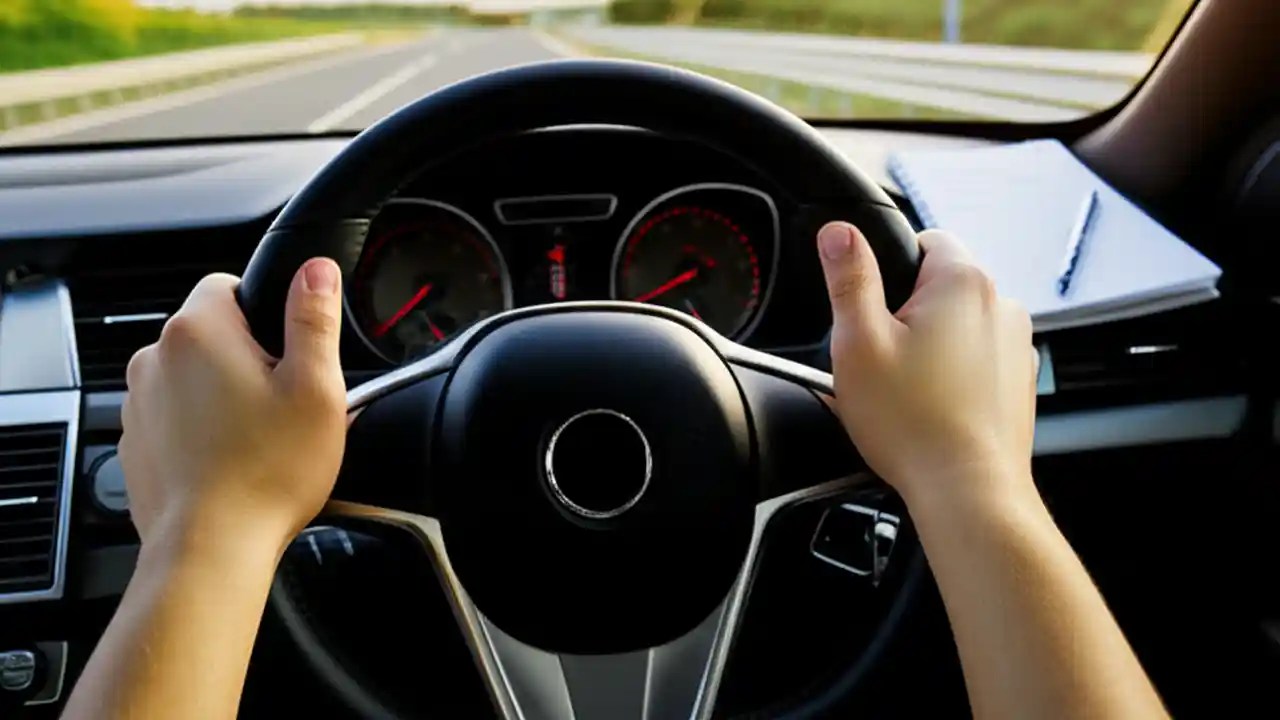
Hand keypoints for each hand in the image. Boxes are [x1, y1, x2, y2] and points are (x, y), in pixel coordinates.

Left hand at [120, 258, 347, 557]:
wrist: (212, 548)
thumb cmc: (267, 473)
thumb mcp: (316, 387)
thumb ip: (314, 318)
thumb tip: (315, 269)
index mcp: (199, 332)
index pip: (228, 284)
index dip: (267, 314)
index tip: (288, 353)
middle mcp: (156, 359)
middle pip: (212, 333)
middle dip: (247, 357)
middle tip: (283, 402)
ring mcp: (139, 404)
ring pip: (193, 377)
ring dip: (222, 394)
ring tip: (259, 437)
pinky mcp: (136, 443)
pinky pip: (175, 417)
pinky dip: (200, 430)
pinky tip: (232, 460)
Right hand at [817, 222, 1036, 509]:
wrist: (966, 489)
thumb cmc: (912, 423)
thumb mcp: (858, 342)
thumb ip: (849, 277)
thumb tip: (839, 232)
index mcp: (962, 282)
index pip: (924, 239)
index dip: (889, 269)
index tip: (872, 308)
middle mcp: (1001, 305)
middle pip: (940, 286)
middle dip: (908, 313)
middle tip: (882, 357)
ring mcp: (1017, 345)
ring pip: (959, 325)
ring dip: (933, 345)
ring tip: (907, 390)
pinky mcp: (1020, 381)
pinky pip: (977, 360)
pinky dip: (956, 375)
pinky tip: (932, 407)